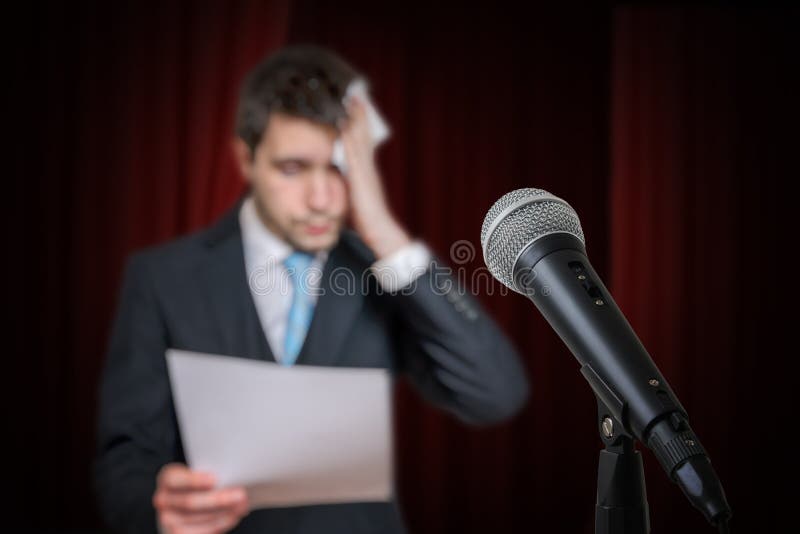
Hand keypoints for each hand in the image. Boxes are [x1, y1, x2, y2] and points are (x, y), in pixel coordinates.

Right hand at [153, 463, 248, 533]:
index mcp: (168, 478)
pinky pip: (202, 531)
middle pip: (191, 502)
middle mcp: (163, 499)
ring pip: (199, 518)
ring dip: (224, 513)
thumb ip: (211, 474)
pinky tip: (233, 517)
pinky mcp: (176, 533)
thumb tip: (235, 477)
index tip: (215, 479)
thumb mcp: (201, 472)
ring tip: (242, 506)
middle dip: (219, 499)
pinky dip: (220, 524)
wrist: (188, 499)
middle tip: (241, 494)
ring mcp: (167, 519)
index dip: (194, 480)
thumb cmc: (201, 482)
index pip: (175, 479)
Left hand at [340, 96, 410, 258]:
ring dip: (355, 119)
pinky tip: (343, 125)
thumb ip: (350, 186)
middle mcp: (368, 168)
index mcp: (367, 172)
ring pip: (360, 140)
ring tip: (350, 100)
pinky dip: (349, 138)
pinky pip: (353, 154)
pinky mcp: (360, 179)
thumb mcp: (356, 199)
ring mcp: (366, 172)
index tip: (354, 105)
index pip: (362, 142)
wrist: (381, 234)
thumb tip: (339, 180)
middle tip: (354, 93)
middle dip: (358, 114)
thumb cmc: (369, 222)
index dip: (358, 124)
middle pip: (363, 135)